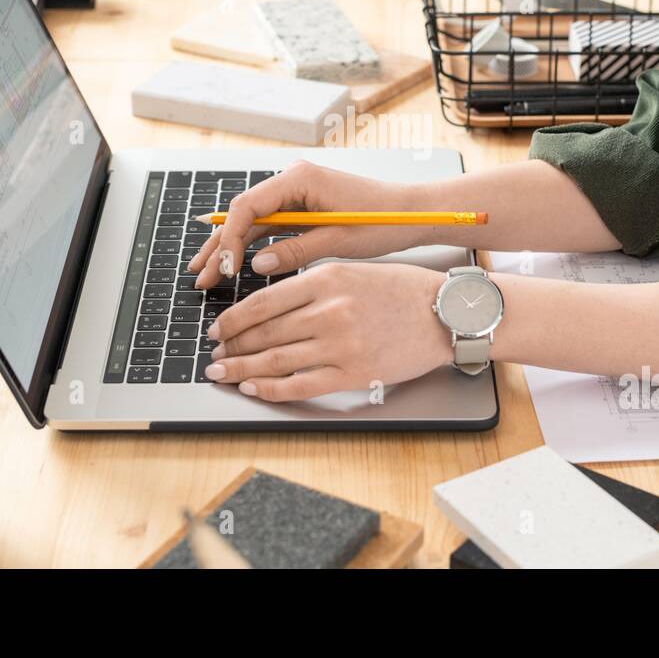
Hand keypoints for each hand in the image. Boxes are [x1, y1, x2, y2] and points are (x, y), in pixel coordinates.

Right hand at [188, 160, 425, 288]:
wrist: (411, 213)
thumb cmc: (383, 221)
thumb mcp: (338, 240)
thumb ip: (295, 250)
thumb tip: (255, 265)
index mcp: (300, 178)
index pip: (248, 207)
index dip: (231, 239)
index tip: (225, 268)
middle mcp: (292, 179)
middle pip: (243, 213)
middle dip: (220, 245)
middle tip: (199, 275)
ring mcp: (295, 191)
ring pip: (250, 220)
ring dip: (229, 246)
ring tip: (205, 273)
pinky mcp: (301, 204)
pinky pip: (266, 224)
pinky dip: (249, 244)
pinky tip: (231, 263)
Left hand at [202, 262, 451, 400]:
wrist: (444, 314)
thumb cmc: (402, 289)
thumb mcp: (353, 270)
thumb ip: (313, 284)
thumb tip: (270, 304)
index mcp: (326, 279)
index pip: (264, 301)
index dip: (234, 319)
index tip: (219, 327)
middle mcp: (329, 311)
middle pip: (264, 332)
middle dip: (232, 345)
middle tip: (214, 352)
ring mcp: (340, 344)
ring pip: (276, 360)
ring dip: (242, 369)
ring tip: (222, 372)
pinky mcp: (353, 372)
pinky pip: (301, 384)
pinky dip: (271, 389)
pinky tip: (253, 389)